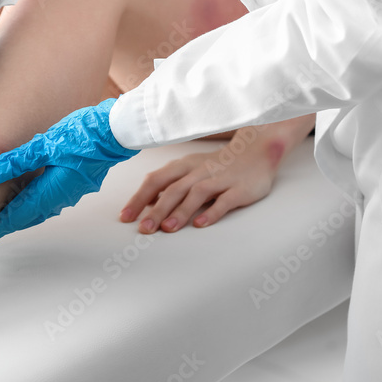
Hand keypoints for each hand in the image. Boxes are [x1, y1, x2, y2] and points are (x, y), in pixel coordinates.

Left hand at [0, 98, 138, 246]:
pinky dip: (30, 204)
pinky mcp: (74, 184)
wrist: (115, 132)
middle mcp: (60, 198)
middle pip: (24, 218)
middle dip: (1, 225)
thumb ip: (19, 159)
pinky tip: (22, 197)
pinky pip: (46, 201)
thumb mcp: (47, 144)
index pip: (15, 216)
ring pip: (36, 210)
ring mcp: (69, 193)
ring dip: (16, 215)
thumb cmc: (84, 135)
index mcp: (51, 192)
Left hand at [120, 136, 278, 232]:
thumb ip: (169, 185)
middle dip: (157, 210)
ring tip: (167, 228)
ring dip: (181, 211)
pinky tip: (200, 224)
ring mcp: (220, 178)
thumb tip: (145, 204)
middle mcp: (199, 171)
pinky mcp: (239, 189)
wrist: (256, 152)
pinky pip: (225, 201)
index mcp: (183, 166)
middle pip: (174, 189)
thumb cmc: (216, 166)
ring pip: (197, 194)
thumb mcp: (189, 170)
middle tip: (144, 229)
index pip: (156, 180)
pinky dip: (212, 212)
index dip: (139, 198)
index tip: (125, 216)